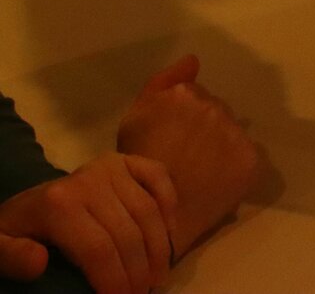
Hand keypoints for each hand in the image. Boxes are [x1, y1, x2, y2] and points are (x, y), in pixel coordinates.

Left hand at [0, 153, 175, 293]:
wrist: (28, 203)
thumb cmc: (19, 231)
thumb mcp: (0, 246)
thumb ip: (9, 257)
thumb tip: (38, 263)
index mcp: (59, 205)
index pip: (99, 250)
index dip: (114, 280)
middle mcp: (90, 180)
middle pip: (128, 234)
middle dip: (140, 271)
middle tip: (142, 293)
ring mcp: (111, 167)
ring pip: (149, 212)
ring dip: (160, 248)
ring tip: (158, 275)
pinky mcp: (127, 160)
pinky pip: (159, 177)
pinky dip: (170, 204)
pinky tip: (170, 232)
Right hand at [115, 56, 259, 253]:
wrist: (152, 213)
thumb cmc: (136, 166)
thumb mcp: (135, 118)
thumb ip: (163, 82)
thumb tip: (193, 59)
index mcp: (184, 95)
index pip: (193, 95)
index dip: (180, 117)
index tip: (171, 135)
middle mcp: (214, 108)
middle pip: (214, 111)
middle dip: (202, 127)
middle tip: (183, 156)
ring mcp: (235, 133)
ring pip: (231, 131)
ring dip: (219, 144)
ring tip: (198, 170)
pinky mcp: (250, 159)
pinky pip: (246, 155)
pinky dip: (234, 165)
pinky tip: (215, 180)